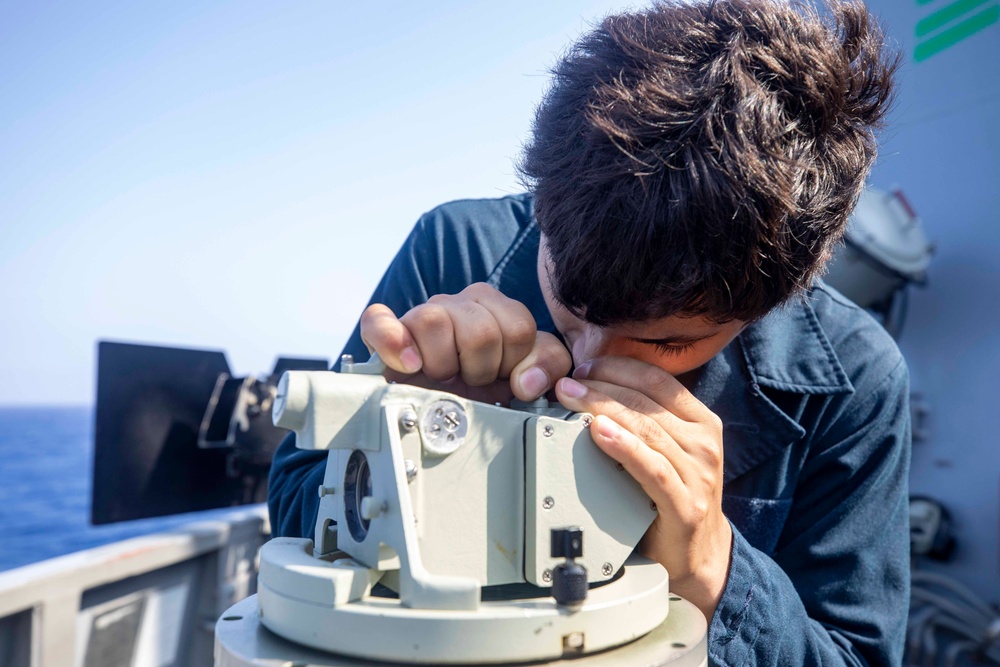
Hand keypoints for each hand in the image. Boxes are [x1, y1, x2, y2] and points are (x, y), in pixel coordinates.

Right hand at [359, 283, 572, 404]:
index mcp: (497, 308)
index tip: (503, 379)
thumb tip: (526, 382)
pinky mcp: (386, 332)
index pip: (518, 328)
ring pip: (434, 322)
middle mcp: (460, 304)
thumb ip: (547, 365)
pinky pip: (379, 322)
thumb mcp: (526, 376)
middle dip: (479, 370)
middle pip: (480, 331)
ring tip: (443, 379)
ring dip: (442, 365)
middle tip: (470, 382)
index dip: (513, 364)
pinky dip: (393, 342)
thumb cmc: (485, 387)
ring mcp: (421, 314)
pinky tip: (411, 364)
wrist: (440, 408)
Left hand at [554, 356, 732, 619]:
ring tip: (573, 399)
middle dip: (602, 386)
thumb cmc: (673, 496)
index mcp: (701, 421)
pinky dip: (624, 446)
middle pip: (646, 402)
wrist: (698, 554)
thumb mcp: (666, 449)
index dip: (618, 368)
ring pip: (646, 430)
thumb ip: (644, 420)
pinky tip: (599, 433)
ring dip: (604, 409)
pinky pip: (651, 468)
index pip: (657, 380)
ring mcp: (698, 473)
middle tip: (567, 383)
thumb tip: (593, 387)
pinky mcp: (685, 503)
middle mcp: (704, 442)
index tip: (585, 366)